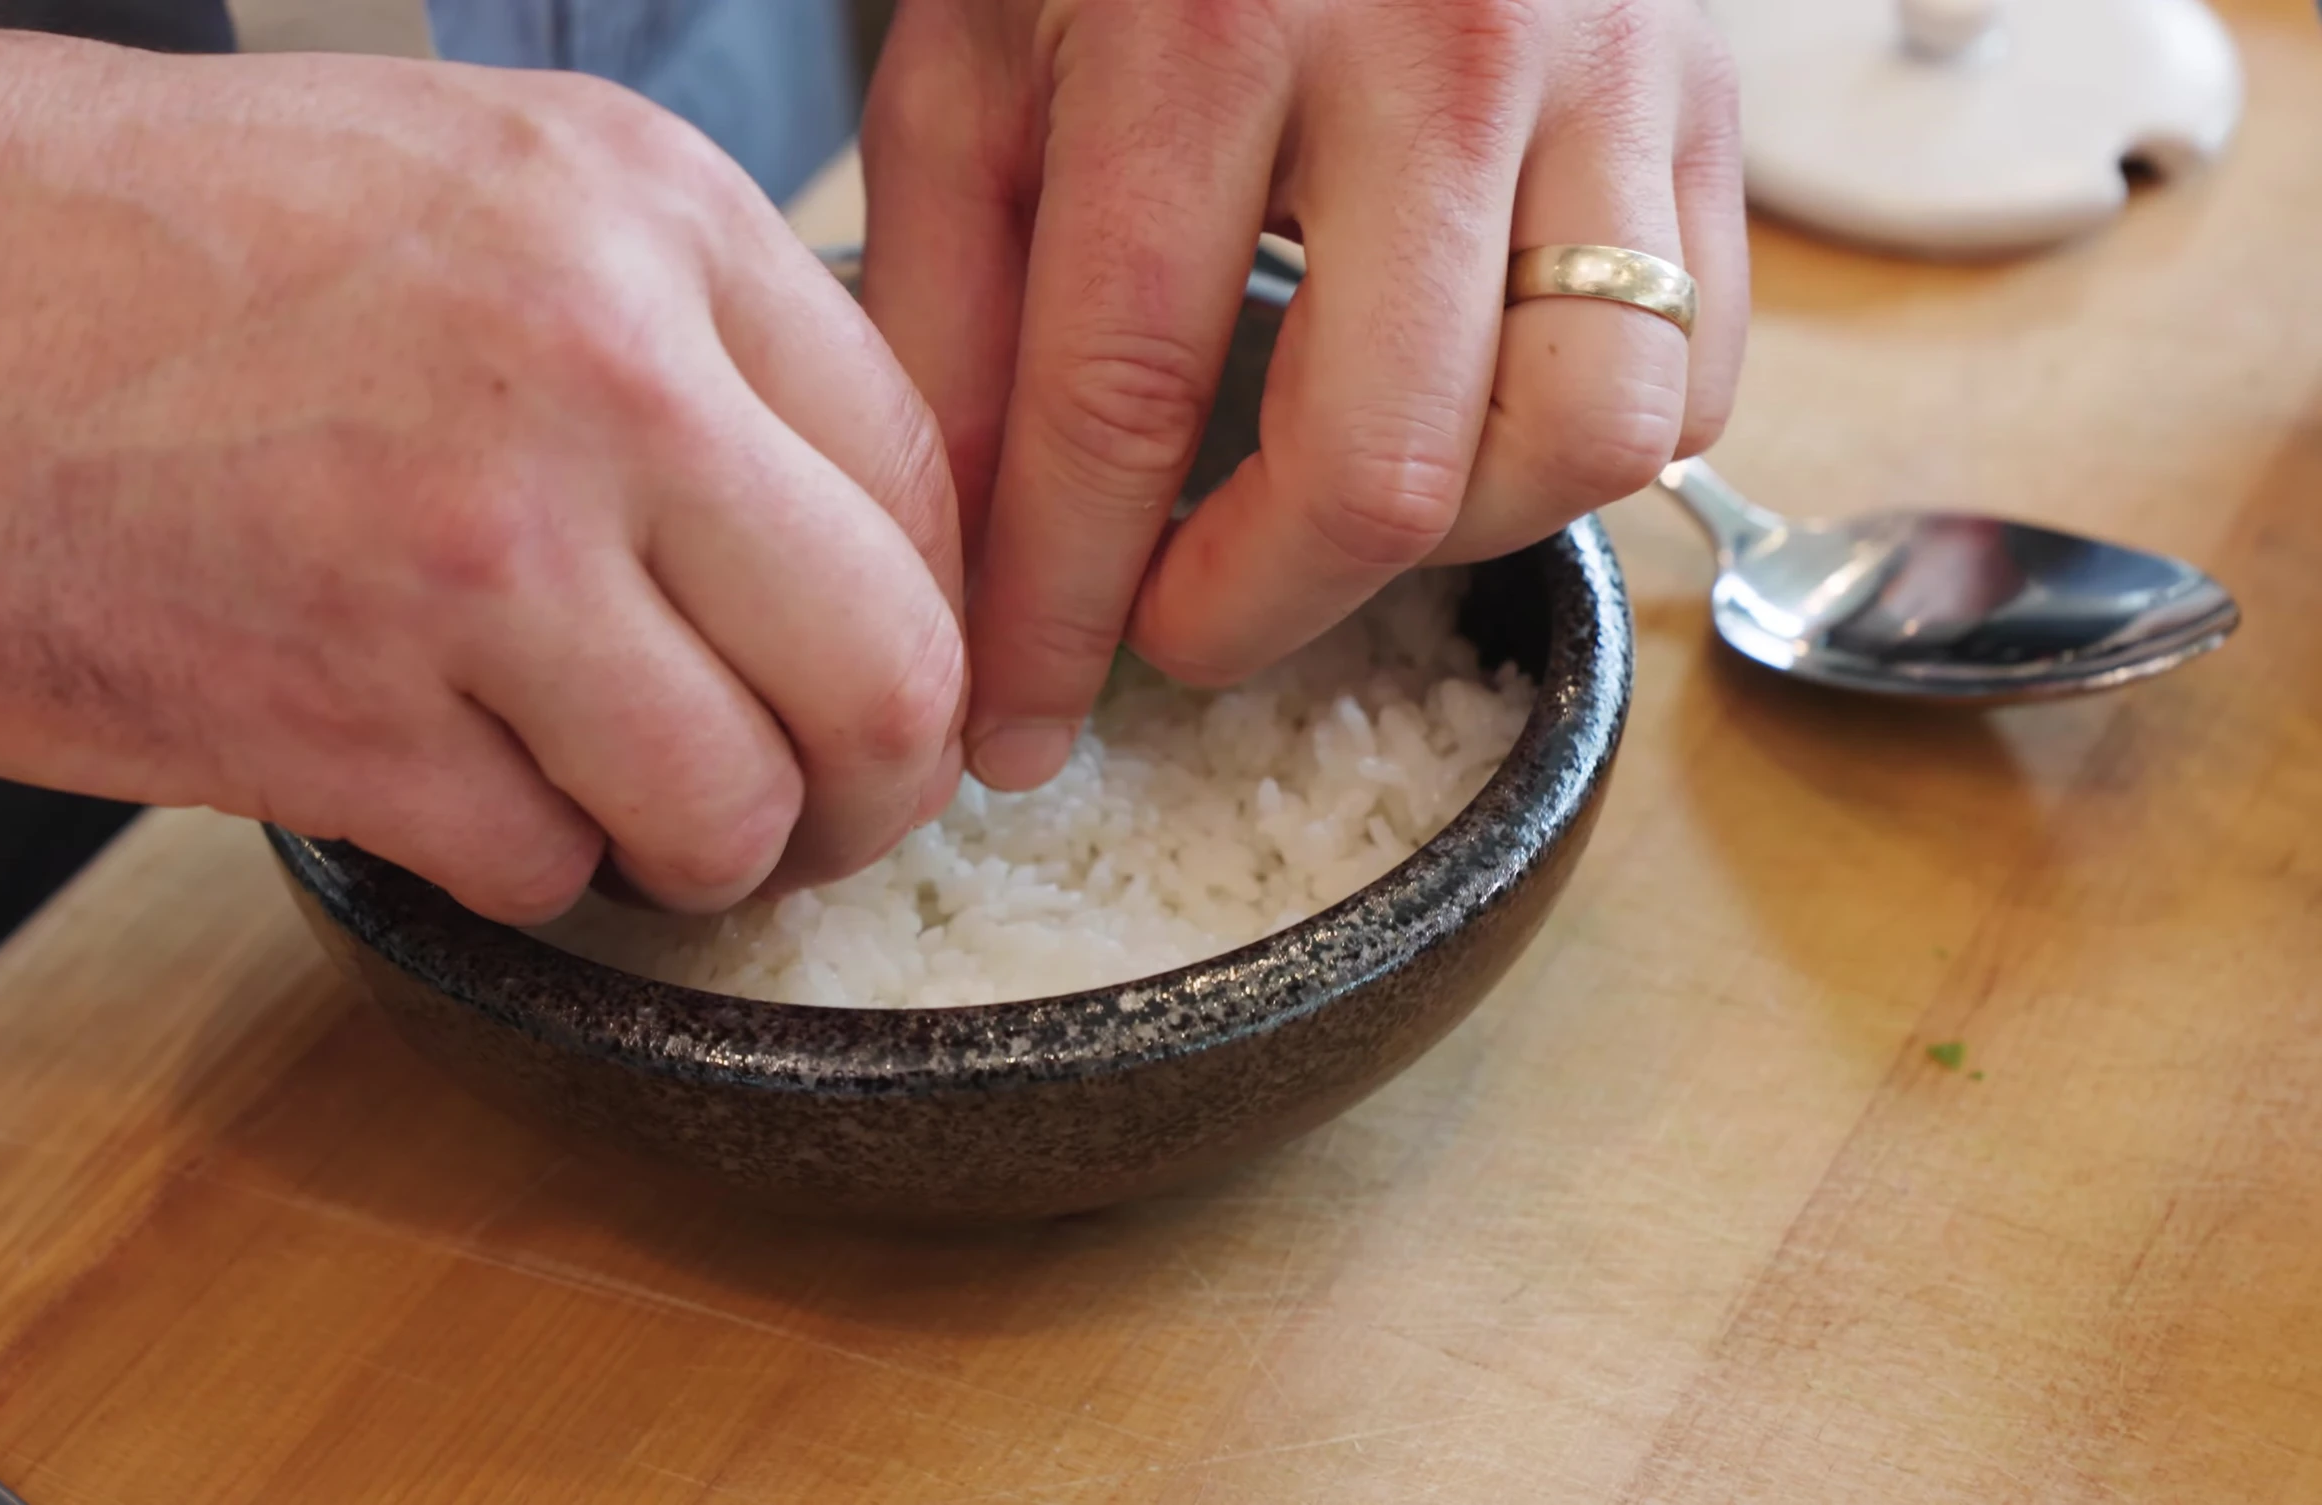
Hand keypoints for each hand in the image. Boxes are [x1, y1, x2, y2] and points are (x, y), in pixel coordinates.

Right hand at [0, 4, 965, 921]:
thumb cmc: (148, 240)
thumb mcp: (479, 187)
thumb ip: (684, 338)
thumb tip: (842, 534)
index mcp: (653, 217)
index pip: (926, 482)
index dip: (926, 626)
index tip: (873, 688)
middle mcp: (601, 371)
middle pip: (891, 674)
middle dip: (869, 789)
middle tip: (810, 812)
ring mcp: (476, 551)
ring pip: (730, 808)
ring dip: (693, 853)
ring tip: (609, 809)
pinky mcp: (342, 715)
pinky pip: (546, 872)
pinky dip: (524, 870)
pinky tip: (447, 792)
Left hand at [862, 0, 1746, 788]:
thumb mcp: (984, 63)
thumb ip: (951, 306)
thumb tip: (954, 569)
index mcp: (1208, 25)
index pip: (1123, 395)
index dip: (1057, 603)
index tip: (1015, 728)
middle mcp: (1439, 49)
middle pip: (1382, 463)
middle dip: (1253, 609)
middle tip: (1175, 622)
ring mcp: (1607, 77)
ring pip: (1584, 437)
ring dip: (1441, 539)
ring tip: (1328, 507)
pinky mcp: (1713, 115)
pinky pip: (1688, 381)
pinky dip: (1572, 454)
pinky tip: (1458, 416)